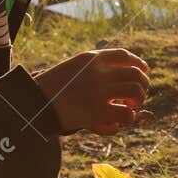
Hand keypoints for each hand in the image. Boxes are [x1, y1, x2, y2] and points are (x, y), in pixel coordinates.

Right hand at [33, 49, 151, 135]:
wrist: (33, 102)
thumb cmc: (53, 87)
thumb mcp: (74, 68)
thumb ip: (95, 67)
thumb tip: (122, 73)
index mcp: (92, 59)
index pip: (124, 56)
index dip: (138, 63)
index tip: (144, 70)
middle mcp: (99, 72)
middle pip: (135, 74)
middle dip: (142, 85)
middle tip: (136, 96)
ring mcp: (100, 91)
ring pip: (136, 92)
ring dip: (138, 100)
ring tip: (130, 107)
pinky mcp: (97, 112)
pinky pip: (126, 114)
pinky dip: (128, 118)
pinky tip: (120, 121)